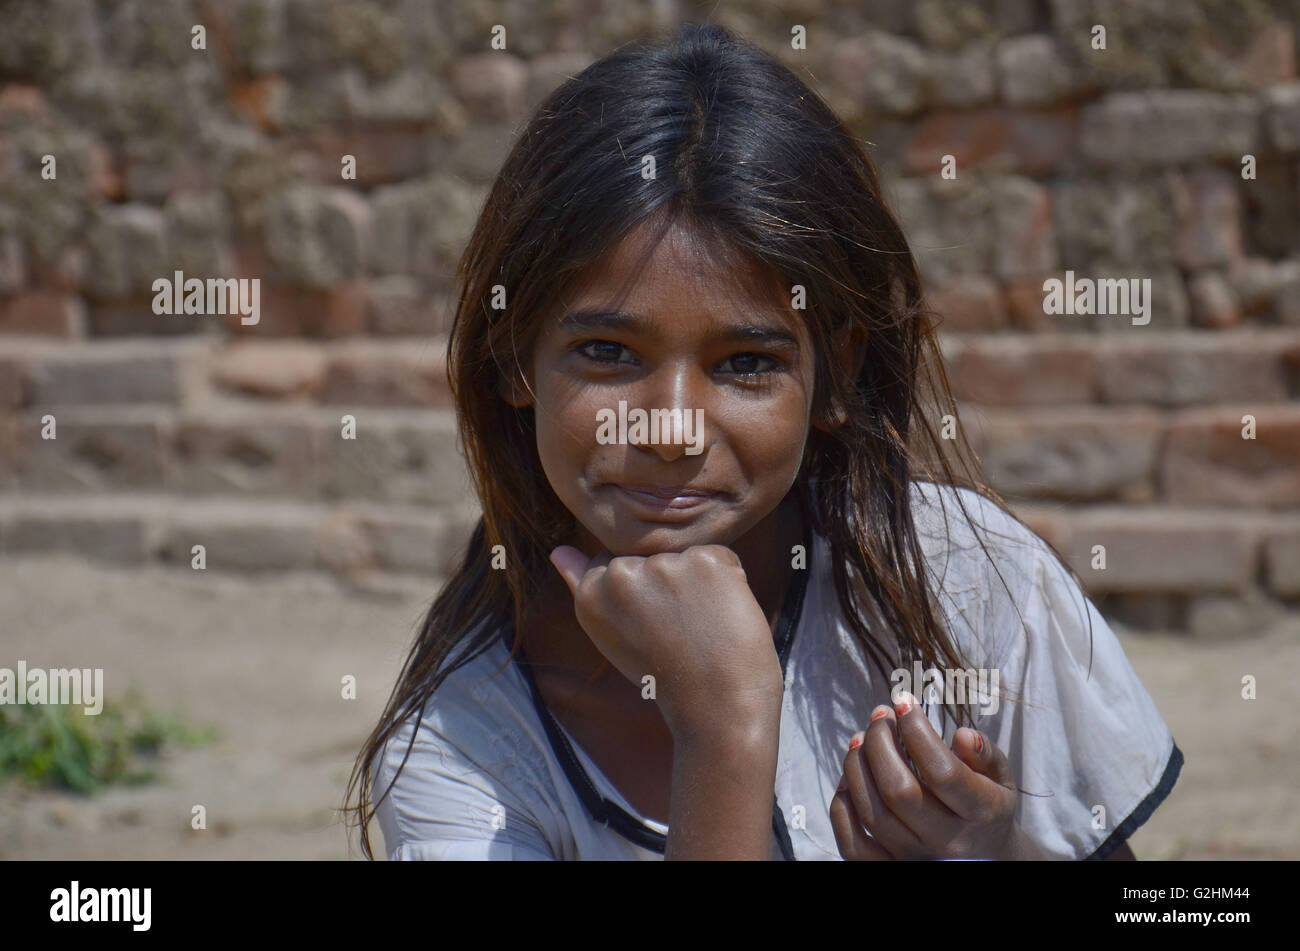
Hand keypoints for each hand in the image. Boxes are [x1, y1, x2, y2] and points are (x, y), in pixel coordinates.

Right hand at [549, 544, 782, 739]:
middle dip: (667, 584)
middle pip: (649, 557)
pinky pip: (721, 558)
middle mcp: (620, 575)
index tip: (652, 626)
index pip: (613, 564)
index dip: (641, 595)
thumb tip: (558, 550)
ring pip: (685, 557)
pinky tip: (724, 616)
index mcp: (591, 594)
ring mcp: (664, 565)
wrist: (717, 707)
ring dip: (699, 583)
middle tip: (679, 632)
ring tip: (703, 627)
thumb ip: (582, 587)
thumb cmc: (666, 677)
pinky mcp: (706, 560)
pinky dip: (728, 583)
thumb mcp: (612, 635)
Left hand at [829, 691, 1016, 859]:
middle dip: (881, 742)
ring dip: (857, 767)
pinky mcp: (890, 866)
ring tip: (861, 737)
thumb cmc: (988, 804)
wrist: (987, 857)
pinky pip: (854, 846)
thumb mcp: (1001, 777)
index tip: (904, 701)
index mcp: (981, 811)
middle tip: (880, 715)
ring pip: (873, 813)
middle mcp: (947, 840)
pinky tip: (849, 779)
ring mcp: (916, 856)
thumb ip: (986, 754)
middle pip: (899, 791)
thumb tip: (962, 736)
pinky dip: (842, 809)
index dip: (917, 732)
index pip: (943, 772)